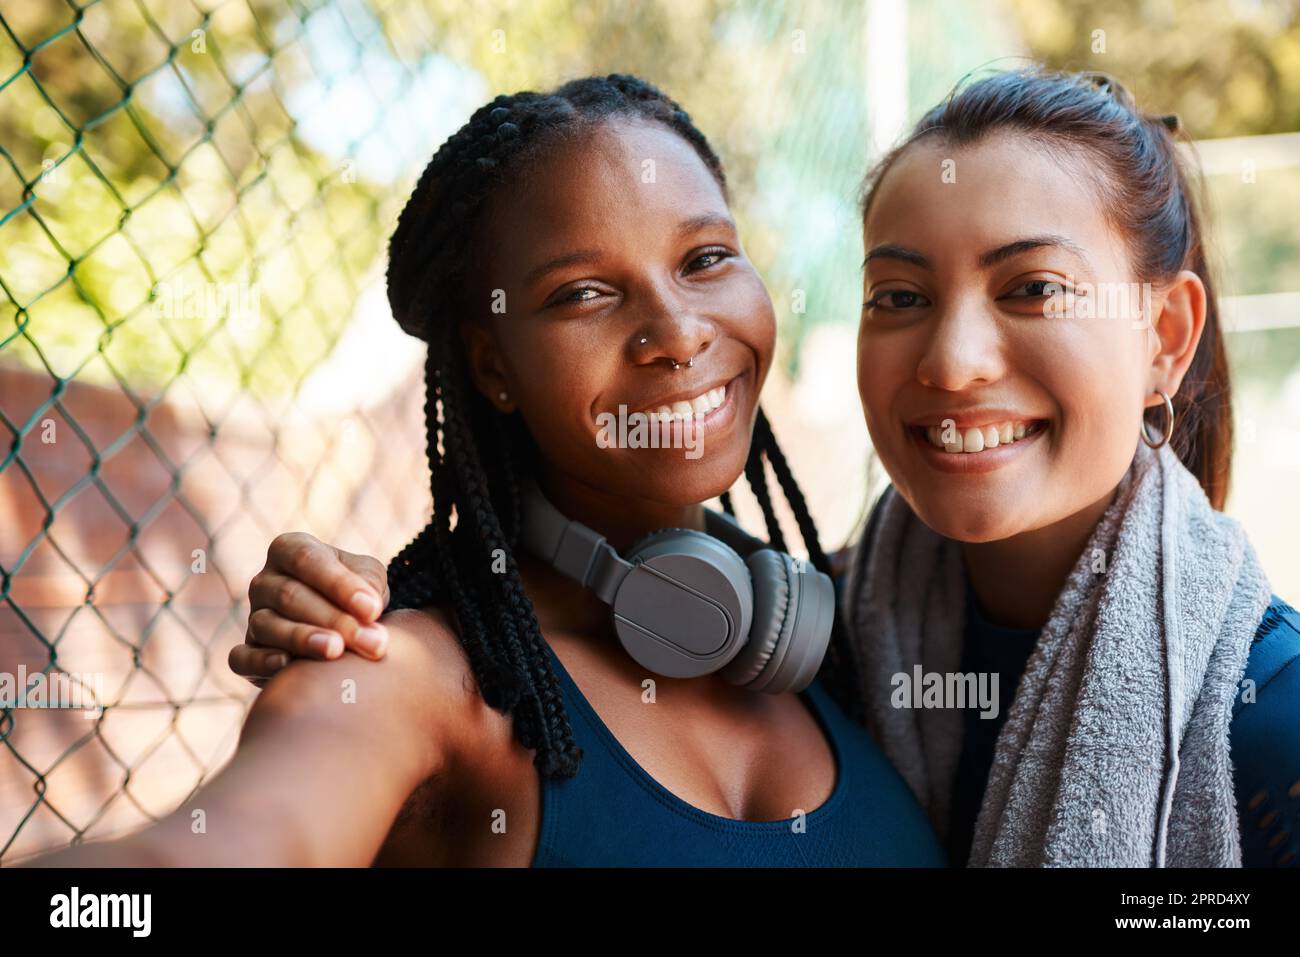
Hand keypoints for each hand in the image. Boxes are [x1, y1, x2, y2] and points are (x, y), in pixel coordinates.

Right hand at [231, 532, 389, 685]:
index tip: (372, 610)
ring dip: (304, 640)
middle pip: (290, 596)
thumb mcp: (368, 576)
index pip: (307, 560)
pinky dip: (261, 661)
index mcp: (289, 549)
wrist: (344, 624)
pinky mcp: (246, 652)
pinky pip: (242, 657)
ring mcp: (252, 616)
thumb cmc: (356, 592)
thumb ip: (369, 584)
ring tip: (336, 652)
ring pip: (268, 625)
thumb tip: (367, 608)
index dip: (339, 584)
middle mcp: (264, 580)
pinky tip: (286, 665)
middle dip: (334, 620)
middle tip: (370, 642)